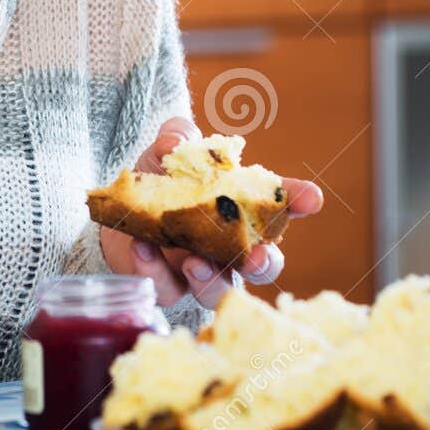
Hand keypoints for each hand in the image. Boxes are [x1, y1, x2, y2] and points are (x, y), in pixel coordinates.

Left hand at [100, 116, 325, 309]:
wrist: (119, 210)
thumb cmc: (157, 181)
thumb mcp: (166, 152)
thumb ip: (176, 138)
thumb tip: (174, 143)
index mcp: (242, 209)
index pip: (280, 206)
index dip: (298, 201)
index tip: (311, 197)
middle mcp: (229, 246)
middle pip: (263, 266)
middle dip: (264, 263)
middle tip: (256, 257)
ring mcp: (199, 270)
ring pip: (219, 292)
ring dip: (211, 281)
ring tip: (193, 262)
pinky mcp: (165, 283)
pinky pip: (167, 289)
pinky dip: (155, 270)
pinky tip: (143, 248)